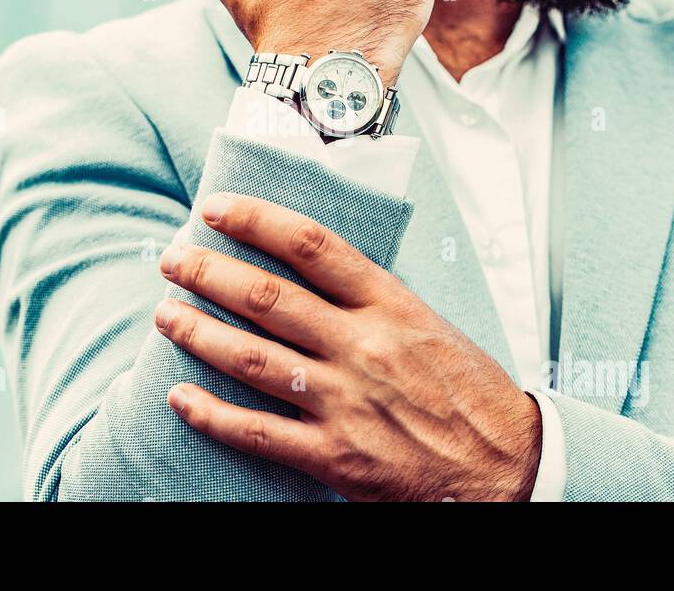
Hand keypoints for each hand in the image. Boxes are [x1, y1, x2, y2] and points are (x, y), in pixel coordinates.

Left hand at [154, 192, 542, 501]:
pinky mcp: (335, 456)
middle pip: (268, 297)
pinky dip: (211, 413)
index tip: (216, 207)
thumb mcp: (426, 325)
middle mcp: (363, 347)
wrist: (507, 466)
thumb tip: (305, 267)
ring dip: (198, 333)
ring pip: (252, 357)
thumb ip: (368, 299)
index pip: (313, 246)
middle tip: (173, 259)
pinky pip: (257, 432)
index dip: (256, 220)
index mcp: (390, 306)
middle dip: (208, 272)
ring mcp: (346, 402)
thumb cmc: (467, 392)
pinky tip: (180, 397)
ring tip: (166, 315)